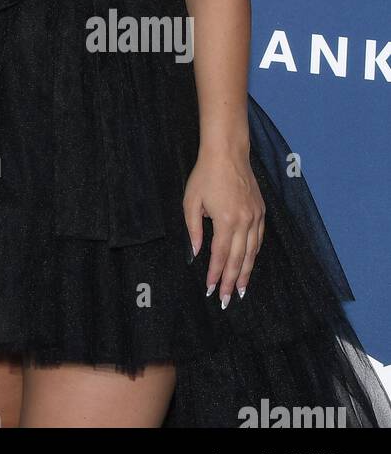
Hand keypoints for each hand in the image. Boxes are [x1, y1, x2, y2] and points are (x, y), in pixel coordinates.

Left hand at [183, 150, 264, 307]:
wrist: (228, 153)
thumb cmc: (205, 175)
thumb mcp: (191, 201)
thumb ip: (193, 229)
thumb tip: (195, 253)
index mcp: (226, 221)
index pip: (220, 256)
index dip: (216, 275)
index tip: (211, 290)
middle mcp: (245, 222)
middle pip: (238, 260)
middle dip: (233, 282)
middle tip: (228, 301)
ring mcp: (256, 217)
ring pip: (252, 253)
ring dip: (246, 273)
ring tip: (242, 290)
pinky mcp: (261, 211)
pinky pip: (259, 239)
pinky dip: (254, 254)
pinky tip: (249, 263)